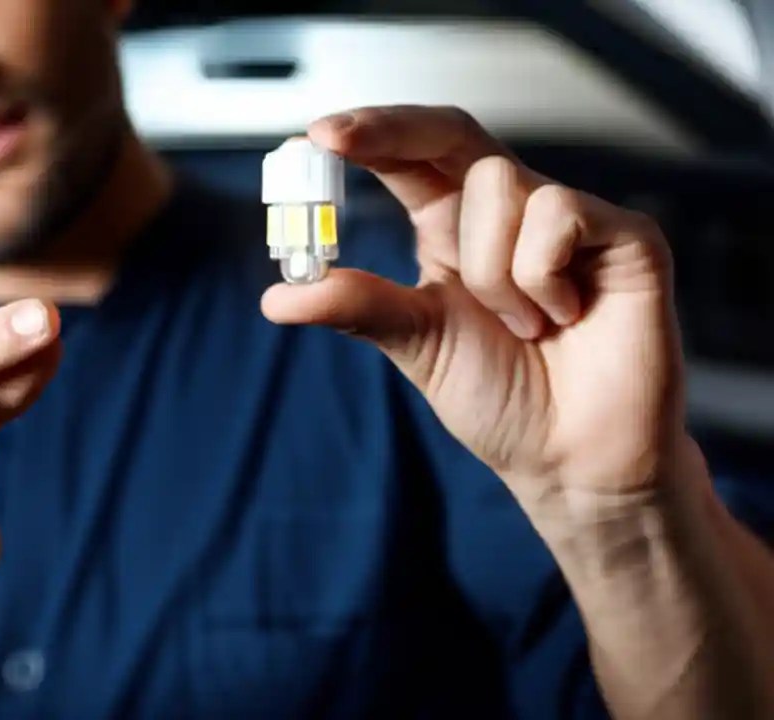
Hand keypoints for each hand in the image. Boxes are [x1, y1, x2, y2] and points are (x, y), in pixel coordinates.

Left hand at [262, 106, 686, 521]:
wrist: (570, 462)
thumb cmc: (503, 400)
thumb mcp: (416, 345)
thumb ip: (358, 308)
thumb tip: (277, 297)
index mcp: (454, 232)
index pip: (412, 159)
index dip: (370, 135)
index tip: (317, 134)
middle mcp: (509, 214)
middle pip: (452, 134)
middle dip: (391, 130)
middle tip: (337, 139)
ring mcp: (570, 219)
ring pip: (499, 185)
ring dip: (489, 270)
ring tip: (521, 326)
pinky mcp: (626, 236)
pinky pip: (556, 215)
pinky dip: (539, 277)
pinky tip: (563, 316)